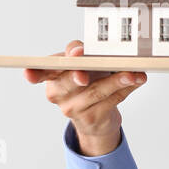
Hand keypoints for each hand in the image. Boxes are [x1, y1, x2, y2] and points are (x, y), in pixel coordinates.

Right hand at [24, 40, 146, 155]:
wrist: (96, 116)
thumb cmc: (87, 81)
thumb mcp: (79, 64)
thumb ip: (78, 54)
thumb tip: (86, 50)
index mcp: (52, 77)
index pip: (42, 71)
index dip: (37, 72)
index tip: (30, 73)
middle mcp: (59, 94)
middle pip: (69, 82)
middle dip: (77, 75)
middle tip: (83, 74)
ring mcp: (74, 109)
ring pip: (96, 92)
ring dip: (116, 81)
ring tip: (131, 73)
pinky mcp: (92, 119)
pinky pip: (111, 101)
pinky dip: (126, 88)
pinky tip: (137, 80)